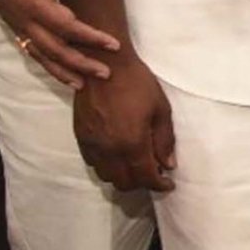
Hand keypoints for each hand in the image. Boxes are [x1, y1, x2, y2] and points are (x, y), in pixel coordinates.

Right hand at [0, 0, 118, 87]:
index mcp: (32, 2)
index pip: (67, 27)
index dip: (91, 38)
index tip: (114, 44)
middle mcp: (23, 19)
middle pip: (54, 49)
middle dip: (81, 63)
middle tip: (106, 73)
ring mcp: (16, 24)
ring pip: (41, 55)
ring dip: (63, 70)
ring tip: (84, 83)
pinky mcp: (14, 24)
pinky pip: (31, 50)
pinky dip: (47, 64)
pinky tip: (60, 71)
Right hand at [72, 57, 173, 191]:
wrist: (104, 65)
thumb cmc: (138, 84)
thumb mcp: (161, 109)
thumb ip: (164, 140)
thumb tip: (169, 165)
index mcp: (131, 143)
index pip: (146, 177)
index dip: (160, 185)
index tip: (169, 185)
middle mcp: (109, 149)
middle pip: (124, 183)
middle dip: (142, 184)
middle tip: (155, 174)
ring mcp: (92, 144)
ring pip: (106, 176)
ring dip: (124, 177)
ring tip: (137, 165)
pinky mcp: (80, 137)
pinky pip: (93, 163)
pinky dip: (107, 167)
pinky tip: (118, 155)